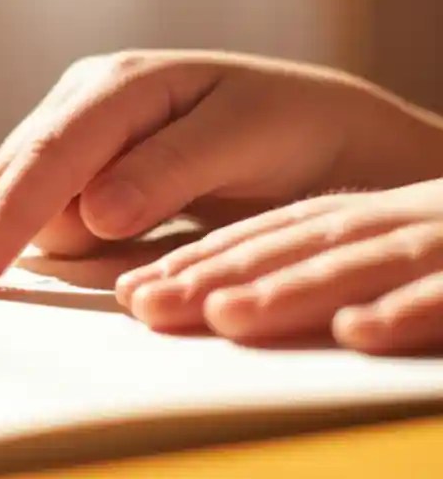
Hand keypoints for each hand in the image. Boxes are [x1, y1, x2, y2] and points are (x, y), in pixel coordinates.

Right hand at [0, 50, 442, 289]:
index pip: (48, 156)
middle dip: (46, 227)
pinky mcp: (78, 155)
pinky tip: (128, 223)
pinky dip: (74, 230)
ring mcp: (75, 122)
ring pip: (26, 196)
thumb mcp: (246, 141)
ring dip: (66, 231)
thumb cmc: (291, 131)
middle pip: (19, 178)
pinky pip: (47, 205)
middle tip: (139, 236)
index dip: (6, 219)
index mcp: (120, 82)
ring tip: (152, 223)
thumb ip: (169, 172)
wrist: (319, 129)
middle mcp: (83, 94)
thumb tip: (93, 213)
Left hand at [118, 179, 442, 353]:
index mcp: (384, 218)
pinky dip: (414, 307)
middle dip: (221, 272)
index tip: (135, 291)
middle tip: (146, 305)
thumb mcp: (411, 260)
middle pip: (307, 242)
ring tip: (225, 315)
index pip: (280, 233)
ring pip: (374, 260)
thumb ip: (342, 271)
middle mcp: (416, 220)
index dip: (206, 259)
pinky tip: (360, 332)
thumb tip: (230, 307)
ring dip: (296, 288)